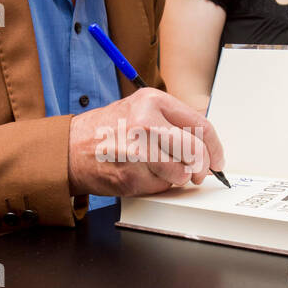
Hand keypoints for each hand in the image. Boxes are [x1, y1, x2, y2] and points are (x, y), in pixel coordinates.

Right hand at [67, 88, 225, 196]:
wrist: (70, 149)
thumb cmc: (106, 131)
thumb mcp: (140, 110)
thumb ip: (171, 121)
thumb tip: (205, 142)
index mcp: (153, 101)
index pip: (201, 126)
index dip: (215, 148)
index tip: (217, 159)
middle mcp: (146, 122)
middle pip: (195, 151)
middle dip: (202, 168)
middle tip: (199, 173)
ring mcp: (138, 150)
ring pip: (181, 172)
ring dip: (177, 178)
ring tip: (160, 170)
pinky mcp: (131, 173)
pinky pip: (160, 186)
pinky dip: (156, 186)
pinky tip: (140, 174)